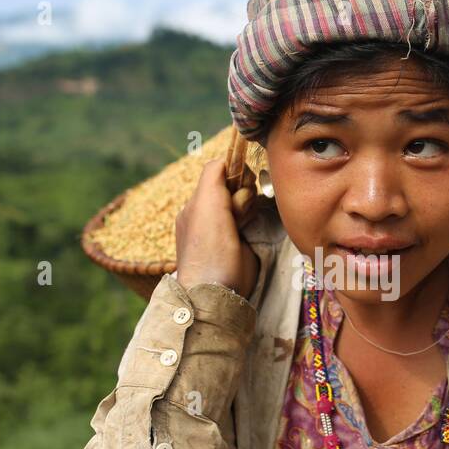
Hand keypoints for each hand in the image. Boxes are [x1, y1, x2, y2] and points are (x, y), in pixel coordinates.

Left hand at [174, 158, 259, 299]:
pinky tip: (249, 229)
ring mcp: (225, 228)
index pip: (220, 174)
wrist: (216, 288)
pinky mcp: (241, 242)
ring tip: (242, 225)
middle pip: (236, 186)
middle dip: (241, 195)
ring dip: (248, 208)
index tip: (237, 186)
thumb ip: (213, 174)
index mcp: (196, 203)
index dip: (233, 175)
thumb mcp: (205, 201)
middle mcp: (209, 213)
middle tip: (236, 213)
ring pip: (246, 202)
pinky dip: (253, 219)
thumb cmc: (207, 245)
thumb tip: (225, 160)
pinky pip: (252, 218)